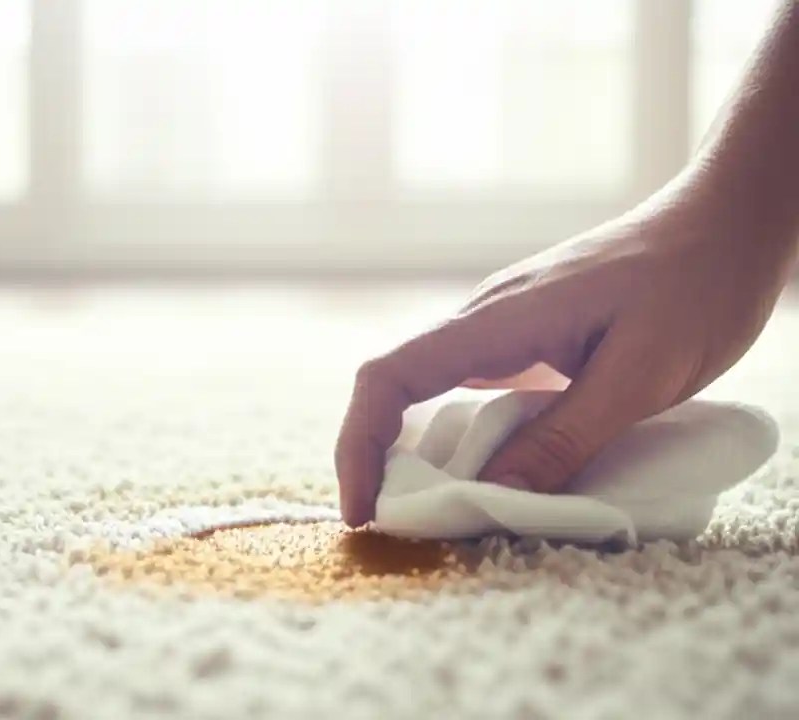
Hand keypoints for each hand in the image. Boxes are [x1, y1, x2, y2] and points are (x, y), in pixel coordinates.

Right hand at [334, 179, 795, 527]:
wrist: (726, 223)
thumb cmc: (695, 288)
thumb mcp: (640, 377)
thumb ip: (563, 439)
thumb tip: (492, 498)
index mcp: (498, 320)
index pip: (388, 377)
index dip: (359, 445)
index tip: (364, 510)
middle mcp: (482, 319)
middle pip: (392, 387)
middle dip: (374, 457)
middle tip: (392, 524)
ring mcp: (500, 326)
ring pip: (426, 390)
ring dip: (414, 450)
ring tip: (430, 510)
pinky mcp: (524, 338)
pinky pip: (467, 390)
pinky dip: (458, 438)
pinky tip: (484, 471)